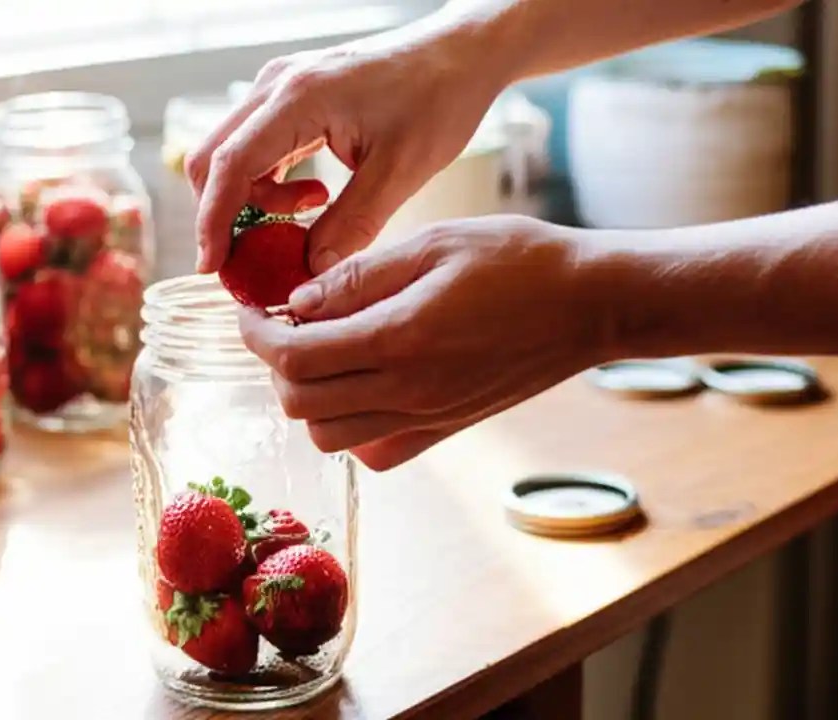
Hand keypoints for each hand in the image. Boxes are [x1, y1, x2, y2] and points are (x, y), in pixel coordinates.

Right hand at [185, 22, 509, 274]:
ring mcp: (280, 86)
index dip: (213, 221)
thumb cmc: (439, 99)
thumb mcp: (401, 172)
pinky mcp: (292, 96)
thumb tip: (311, 271)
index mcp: (298, 98)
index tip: (214, 267)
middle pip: (214, 158)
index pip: (229, 165)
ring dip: (256, 200)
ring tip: (314, 210)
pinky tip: (317, 194)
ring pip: (232, 154)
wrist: (461, 53)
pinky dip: (270, 183)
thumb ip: (352, 225)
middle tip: (256, 258)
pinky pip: (257, 146)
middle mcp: (277, 85)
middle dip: (225, 215)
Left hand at [239, 216, 614, 470]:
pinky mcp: (445, 430)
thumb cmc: (519, 260)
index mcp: (399, 339)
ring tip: (320, 352)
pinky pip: (374, 452)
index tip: (247, 309)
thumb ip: (359, 277)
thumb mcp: (433, 244)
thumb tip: (296, 303)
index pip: (293, 357)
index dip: (254, 334)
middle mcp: (407, 391)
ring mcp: (427, 418)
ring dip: (307, 397)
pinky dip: (349, 428)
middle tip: (279, 326)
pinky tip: (362, 385)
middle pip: (300, 404)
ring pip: (329, 436)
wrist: (590, 305)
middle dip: (273, 365)